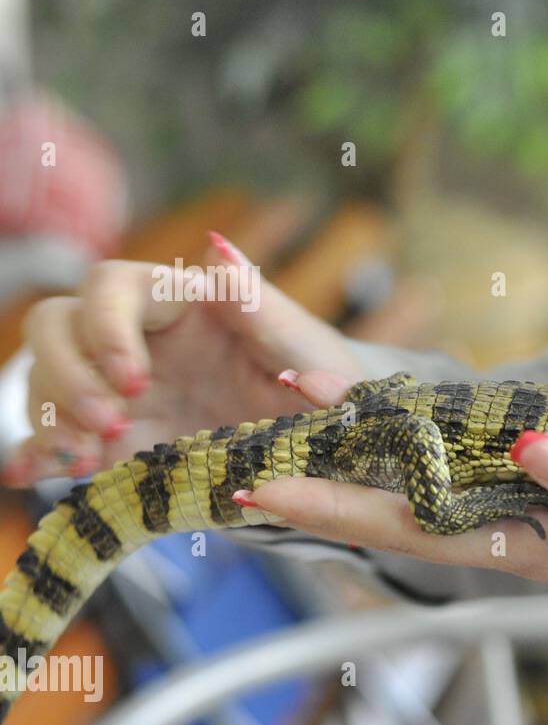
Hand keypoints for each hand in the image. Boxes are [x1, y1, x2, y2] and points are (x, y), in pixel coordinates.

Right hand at [3, 235, 361, 484]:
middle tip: (111, 422)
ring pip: (46, 381)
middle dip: (68, 374)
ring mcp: (120, 391)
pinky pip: (55, 440)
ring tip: (90, 456)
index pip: (110, 286)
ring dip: (53, 416)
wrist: (330, 443)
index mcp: (180, 303)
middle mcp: (139, 340)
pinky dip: (40, 455)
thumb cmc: (322, 380)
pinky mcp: (117, 441)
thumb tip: (221, 250)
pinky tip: (43, 473)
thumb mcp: (305, 348)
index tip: (133, 376)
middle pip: (58, 326)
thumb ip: (261, 305)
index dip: (104, 325)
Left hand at [236, 370, 547, 604]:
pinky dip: (412, 420)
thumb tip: (531, 441)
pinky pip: (456, 446)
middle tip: (242, 425)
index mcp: (521, 544)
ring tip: (292, 391)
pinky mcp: (534, 470)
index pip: (406, 527)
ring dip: (356, 433)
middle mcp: (500, 522)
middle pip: (392, 496)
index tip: (255, 482)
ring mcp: (513, 496)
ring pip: (417, 467)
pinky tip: (383, 398)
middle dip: (318, 464)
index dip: (330, 505)